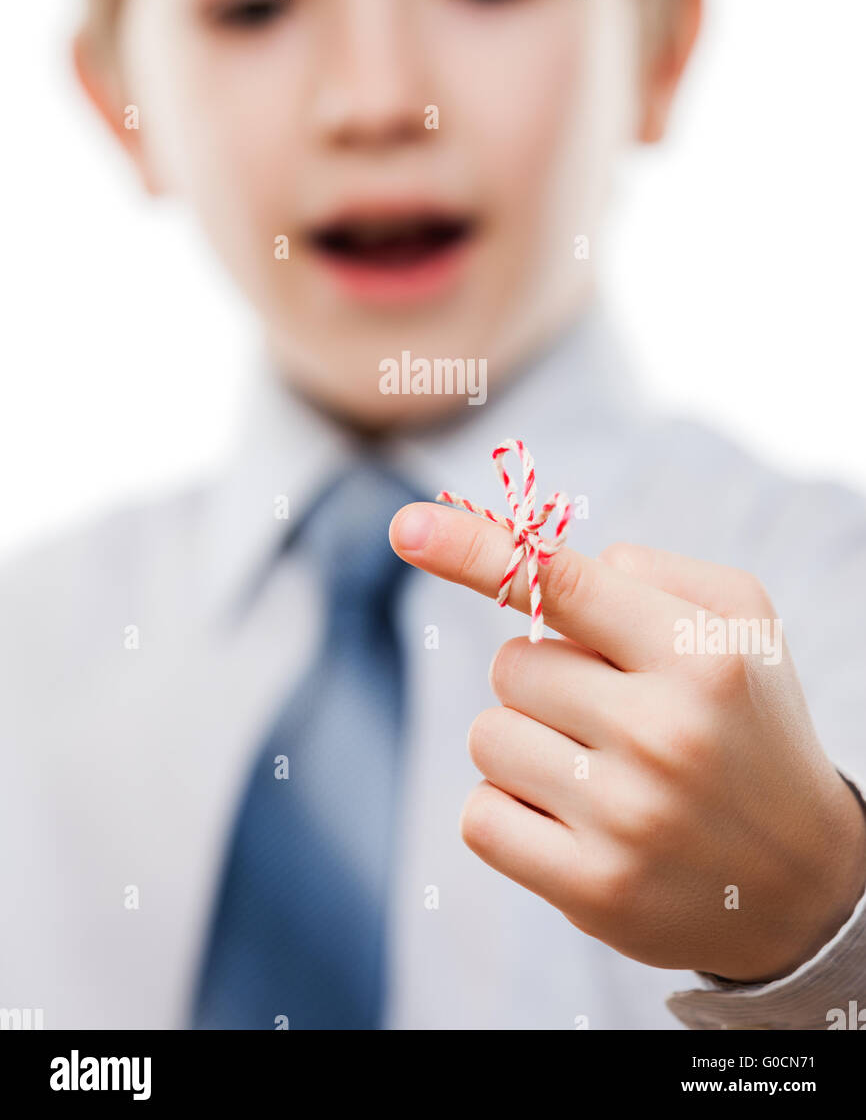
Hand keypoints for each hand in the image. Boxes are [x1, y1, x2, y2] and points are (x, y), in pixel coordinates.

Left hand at [389, 503, 865, 980]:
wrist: (805, 881)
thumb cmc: (750, 723)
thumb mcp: (741, 625)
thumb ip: (651, 571)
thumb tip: (543, 565)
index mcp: (701, 656)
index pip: (563, 583)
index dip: (477, 550)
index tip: (405, 527)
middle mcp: (665, 734)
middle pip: (511, 667)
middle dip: (544, 679)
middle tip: (611, 712)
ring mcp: (627, 819)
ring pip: (487, 737)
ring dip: (524, 743)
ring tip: (597, 768)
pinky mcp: (593, 890)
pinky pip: (481, 817)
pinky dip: (509, 809)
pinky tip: (570, 820)